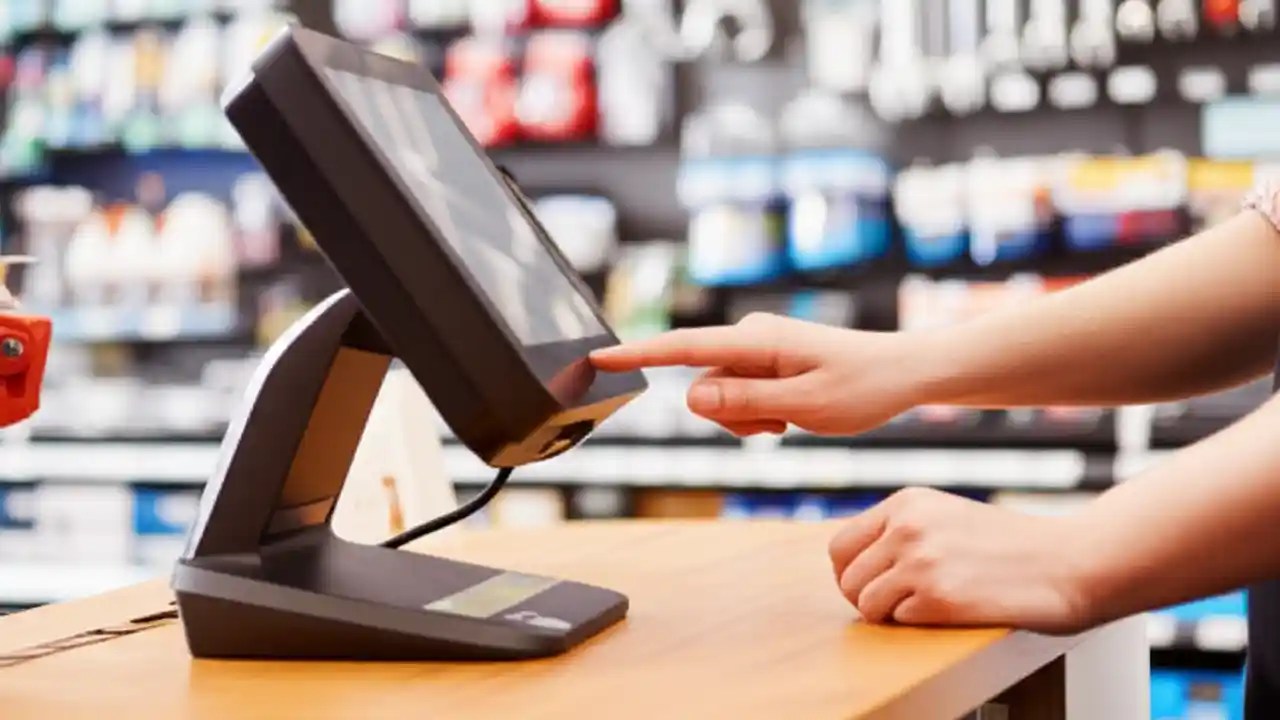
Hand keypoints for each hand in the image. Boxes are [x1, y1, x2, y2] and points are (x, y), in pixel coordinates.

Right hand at [589, 313, 928, 437]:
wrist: (903, 373)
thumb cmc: (864, 387)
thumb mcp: (805, 405)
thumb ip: (744, 401)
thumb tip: (690, 394)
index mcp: (756, 340)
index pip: (683, 348)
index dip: (638, 356)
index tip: (599, 358)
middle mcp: (749, 337)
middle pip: (703, 387)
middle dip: (733, 416)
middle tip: (783, 422)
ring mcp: (756, 349)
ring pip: (720, 397)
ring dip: (750, 418)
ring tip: (793, 416)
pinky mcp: (764, 361)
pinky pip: (738, 396)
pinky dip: (759, 414)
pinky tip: (793, 413)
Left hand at [828, 488, 1094, 633]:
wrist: (1068, 563)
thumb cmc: (1011, 546)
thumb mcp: (947, 515)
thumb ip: (902, 529)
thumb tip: (853, 562)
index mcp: (906, 502)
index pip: (839, 545)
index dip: (849, 573)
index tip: (869, 585)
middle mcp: (907, 526)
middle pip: (847, 578)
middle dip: (866, 599)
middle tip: (897, 605)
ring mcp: (920, 560)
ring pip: (865, 604)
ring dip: (890, 614)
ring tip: (926, 606)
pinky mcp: (937, 596)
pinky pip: (896, 621)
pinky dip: (916, 623)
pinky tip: (949, 610)